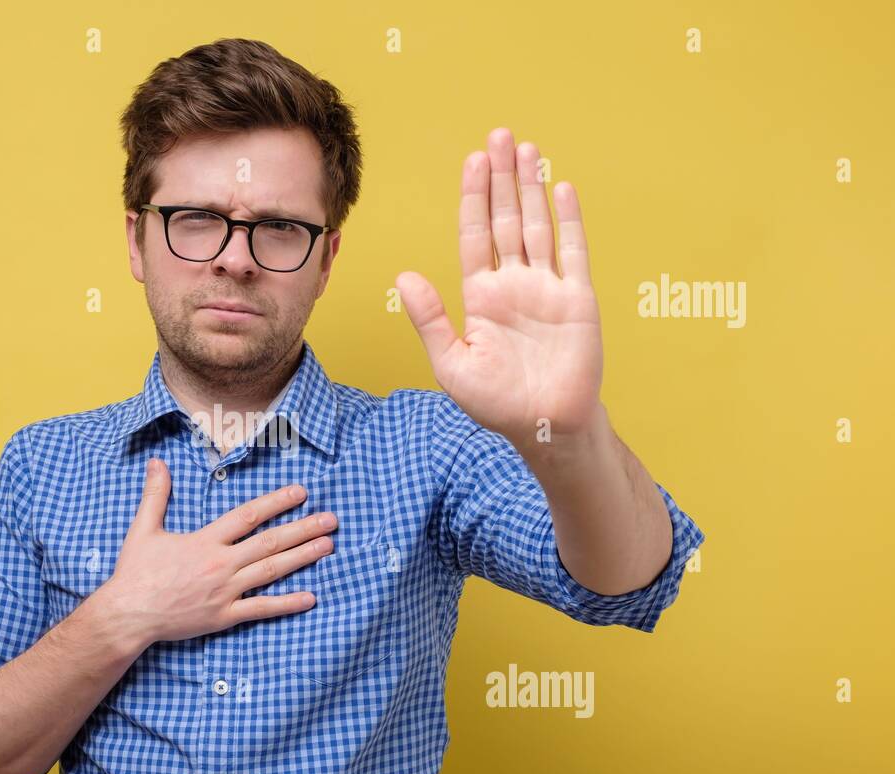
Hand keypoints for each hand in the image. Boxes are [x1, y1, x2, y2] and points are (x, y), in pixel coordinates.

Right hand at [89, 458, 337, 647]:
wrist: (128, 615)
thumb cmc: (135, 573)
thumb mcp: (143, 529)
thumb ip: (156, 495)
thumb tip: (158, 462)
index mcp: (205, 540)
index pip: (248, 516)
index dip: (276, 502)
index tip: (301, 492)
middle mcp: (220, 563)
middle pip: (270, 542)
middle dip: (303, 528)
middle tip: (331, 519)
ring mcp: (225, 591)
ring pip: (272, 571)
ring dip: (303, 557)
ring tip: (328, 546)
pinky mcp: (224, 616)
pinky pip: (261, 609)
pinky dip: (287, 603)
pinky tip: (310, 597)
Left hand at [395, 127, 604, 447]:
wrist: (545, 426)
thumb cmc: (496, 403)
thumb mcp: (452, 363)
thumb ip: (430, 319)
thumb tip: (406, 275)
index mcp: (482, 297)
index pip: (475, 236)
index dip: (474, 198)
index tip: (471, 162)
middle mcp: (514, 284)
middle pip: (506, 219)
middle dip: (501, 179)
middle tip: (498, 136)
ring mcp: (547, 288)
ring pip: (538, 226)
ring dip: (531, 188)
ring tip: (526, 149)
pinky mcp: (578, 298)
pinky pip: (573, 251)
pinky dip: (569, 219)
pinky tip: (561, 188)